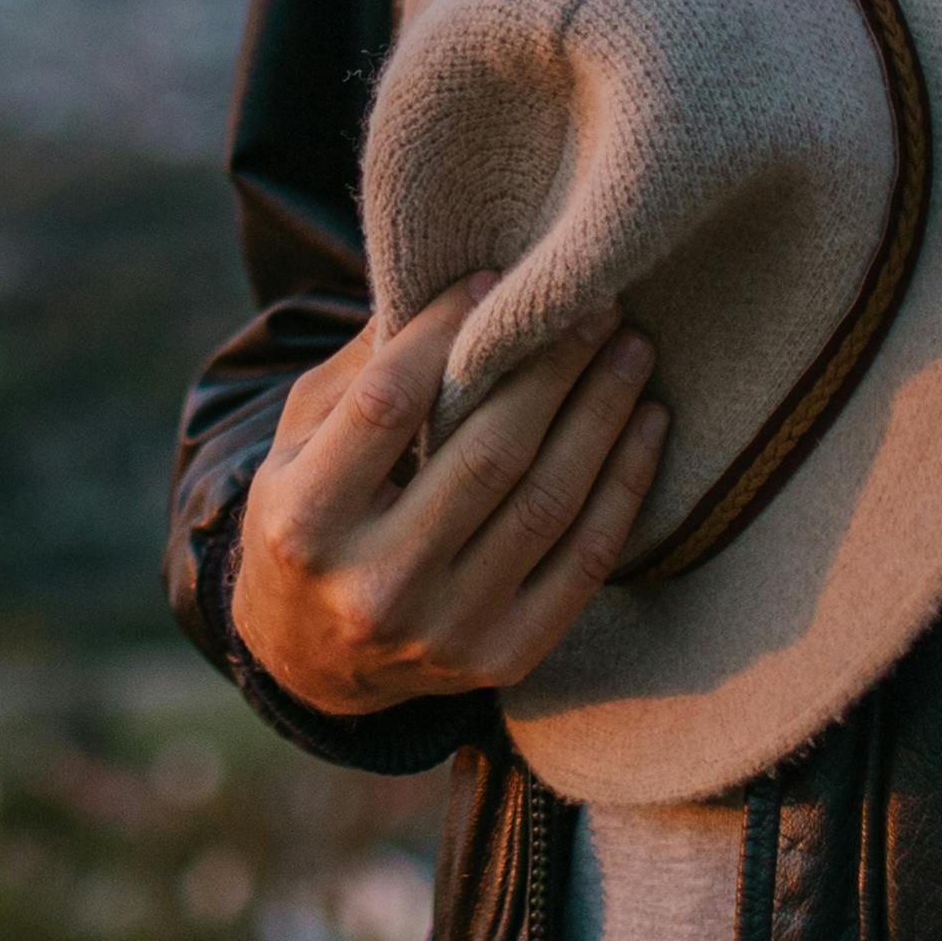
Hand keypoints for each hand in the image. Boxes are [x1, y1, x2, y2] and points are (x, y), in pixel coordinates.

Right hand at [228, 288, 666, 719]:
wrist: (311, 659)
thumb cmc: (308, 521)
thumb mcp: (296, 444)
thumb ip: (361, 370)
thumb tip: (455, 286)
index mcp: (306, 521)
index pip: (389, 404)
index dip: (446, 334)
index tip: (495, 281)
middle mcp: (374, 586)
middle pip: (487, 454)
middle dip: (552, 367)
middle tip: (595, 304)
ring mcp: (444, 631)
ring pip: (547, 503)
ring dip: (602, 415)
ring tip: (630, 350)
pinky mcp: (503, 656)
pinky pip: (584, 561)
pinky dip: (624, 485)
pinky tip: (645, 425)